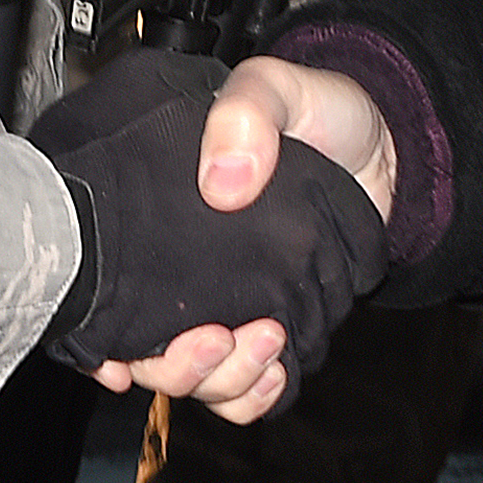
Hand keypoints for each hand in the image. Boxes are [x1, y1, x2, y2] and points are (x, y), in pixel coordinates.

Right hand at [29, 51, 382, 408]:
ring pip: (200, 381)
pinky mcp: (274, 327)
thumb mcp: (275, 88)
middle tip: (217, 335)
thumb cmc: (318, 112)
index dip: (98, 336)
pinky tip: (274, 371)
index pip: (105, 290)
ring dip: (223, 380)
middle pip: (148, 355)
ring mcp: (229, 305)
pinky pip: (247, 389)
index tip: (116, 357)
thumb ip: (246, 112)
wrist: (384, 144)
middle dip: (175, 367)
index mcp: (163, 217)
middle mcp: (185, 271)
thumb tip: (222, 182)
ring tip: (267, 338)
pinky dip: (254, 394)